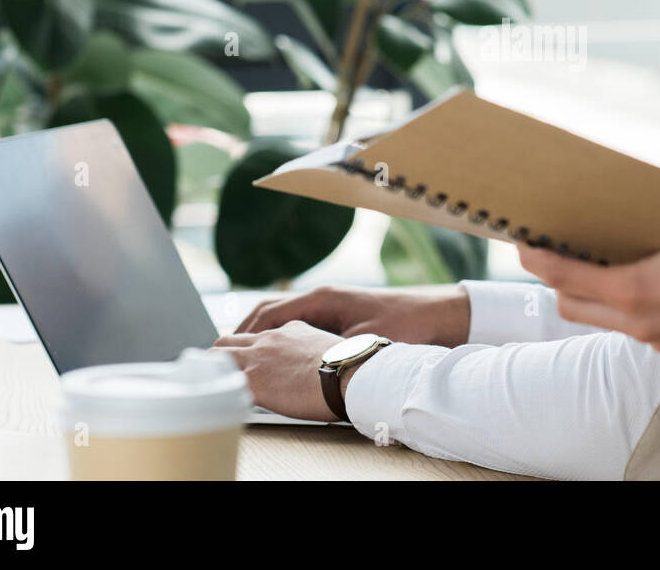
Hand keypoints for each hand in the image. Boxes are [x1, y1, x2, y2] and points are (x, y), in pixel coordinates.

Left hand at [212, 321, 344, 420]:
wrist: (347, 373)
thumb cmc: (348, 366)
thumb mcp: (331, 348)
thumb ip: (317, 352)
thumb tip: (323, 365)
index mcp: (292, 330)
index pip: (262, 334)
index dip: (255, 348)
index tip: (256, 361)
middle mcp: (270, 339)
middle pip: (231, 338)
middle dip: (224, 352)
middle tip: (223, 369)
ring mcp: (258, 357)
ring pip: (218, 354)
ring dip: (213, 367)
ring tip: (211, 383)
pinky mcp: (252, 379)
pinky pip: (221, 380)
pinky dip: (216, 388)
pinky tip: (216, 400)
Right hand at [232, 284, 469, 346]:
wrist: (438, 314)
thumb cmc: (406, 324)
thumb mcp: (364, 341)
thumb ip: (331, 349)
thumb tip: (299, 363)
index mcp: (323, 298)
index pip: (271, 311)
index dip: (246, 330)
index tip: (224, 346)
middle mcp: (323, 296)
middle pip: (271, 309)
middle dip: (245, 329)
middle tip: (221, 350)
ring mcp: (331, 304)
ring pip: (284, 315)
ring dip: (262, 330)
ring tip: (241, 351)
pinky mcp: (340, 314)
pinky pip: (299, 321)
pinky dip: (281, 333)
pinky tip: (277, 351)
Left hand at [517, 218, 659, 351]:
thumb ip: (632, 236)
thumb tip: (595, 223)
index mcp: (638, 289)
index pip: (565, 277)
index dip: (538, 259)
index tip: (522, 240)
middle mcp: (640, 321)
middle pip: (569, 305)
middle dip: (551, 278)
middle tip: (543, 246)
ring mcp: (654, 335)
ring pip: (593, 317)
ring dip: (578, 293)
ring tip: (575, 260)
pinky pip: (621, 323)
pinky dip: (608, 302)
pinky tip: (616, 275)